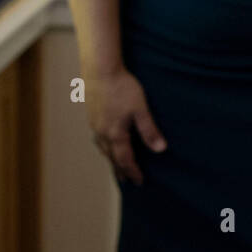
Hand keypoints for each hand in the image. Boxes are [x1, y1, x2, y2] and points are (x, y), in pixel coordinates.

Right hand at [85, 67, 166, 184]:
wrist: (99, 70)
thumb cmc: (122, 88)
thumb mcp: (140, 109)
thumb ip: (149, 130)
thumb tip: (161, 149)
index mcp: (115, 134)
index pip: (125, 160)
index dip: (132, 171)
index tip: (139, 181)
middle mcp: (102, 133)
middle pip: (111, 157)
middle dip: (120, 170)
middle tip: (125, 181)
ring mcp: (94, 124)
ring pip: (102, 148)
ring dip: (110, 159)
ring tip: (114, 165)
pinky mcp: (91, 115)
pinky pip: (96, 138)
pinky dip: (103, 146)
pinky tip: (105, 141)